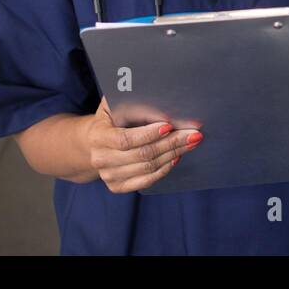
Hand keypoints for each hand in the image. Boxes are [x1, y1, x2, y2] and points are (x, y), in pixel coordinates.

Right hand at [83, 97, 202, 192]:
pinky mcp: (117, 186)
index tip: (169, 125)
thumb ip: (133, 102)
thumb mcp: (116, 104)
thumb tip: (161, 105)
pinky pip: (146, 181)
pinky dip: (164, 169)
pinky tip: (176, 157)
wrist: (95, 141)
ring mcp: (108, 175)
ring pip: (148, 168)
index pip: (125, 139)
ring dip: (173, 154)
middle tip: (193, 134)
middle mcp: (100, 159)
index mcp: (98, 136)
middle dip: (171, 143)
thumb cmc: (112, 118)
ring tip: (190, 143)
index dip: (148, 134)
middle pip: (142, 155)